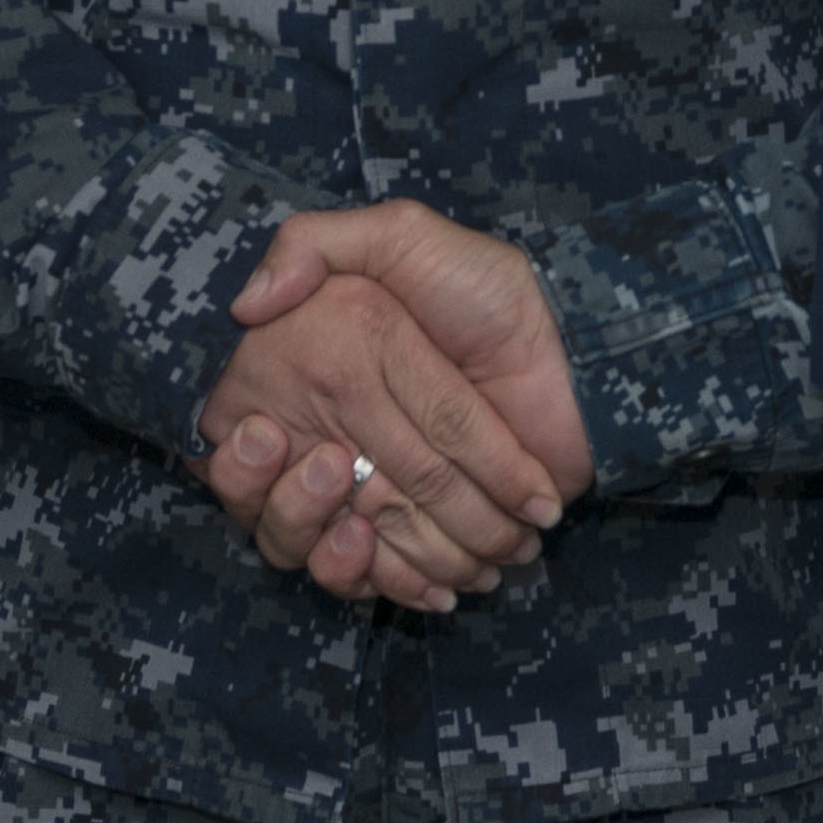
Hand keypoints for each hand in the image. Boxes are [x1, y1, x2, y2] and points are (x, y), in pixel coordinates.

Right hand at [193, 203, 591, 608]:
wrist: (578, 350)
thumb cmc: (489, 291)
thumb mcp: (405, 237)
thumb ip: (316, 244)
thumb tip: (246, 304)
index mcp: (312, 386)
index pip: (250, 450)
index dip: (244, 462)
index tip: (267, 440)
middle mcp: (330, 447)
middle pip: (281, 512)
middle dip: (302, 503)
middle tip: (338, 467)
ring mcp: (377, 498)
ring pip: (328, 557)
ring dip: (350, 555)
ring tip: (371, 526)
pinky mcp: (426, 536)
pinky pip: (386, 581)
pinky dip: (401, 585)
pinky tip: (430, 581)